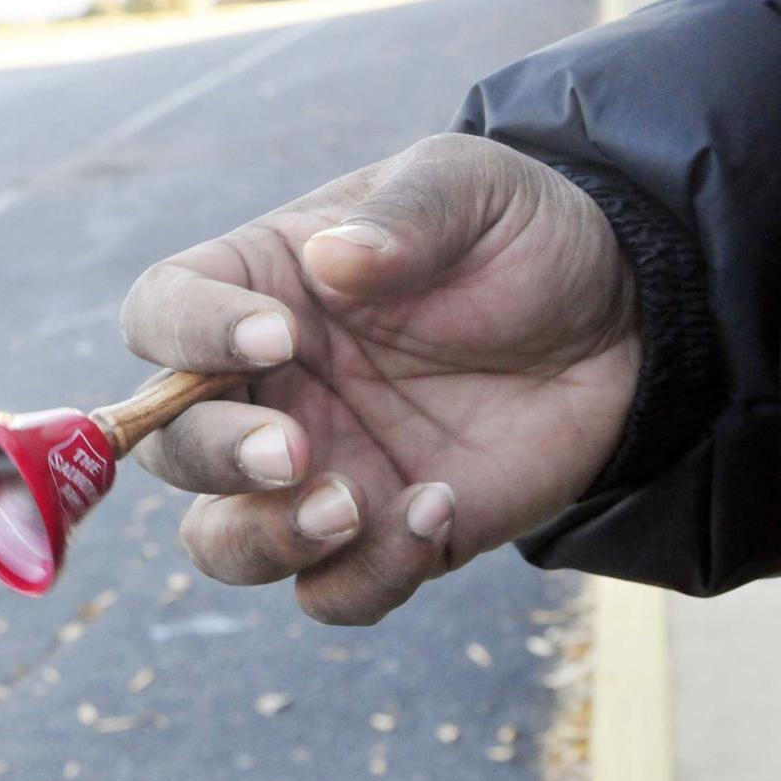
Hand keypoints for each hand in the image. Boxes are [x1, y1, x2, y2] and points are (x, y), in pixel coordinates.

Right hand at [120, 133, 639, 624]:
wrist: (617, 325)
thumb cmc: (521, 240)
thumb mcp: (472, 188)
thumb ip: (405, 215)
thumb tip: (331, 259)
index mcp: (262, 287)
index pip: (162, 312)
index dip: (188, 334)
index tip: (277, 335)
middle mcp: (270, 385)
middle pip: (171, 442)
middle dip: (217, 454)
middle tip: (297, 449)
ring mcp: (319, 468)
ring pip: (223, 540)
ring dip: (263, 540)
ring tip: (351, 507)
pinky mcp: (380, 533)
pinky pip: (331, 592)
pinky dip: (366, 576)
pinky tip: (440, 508)